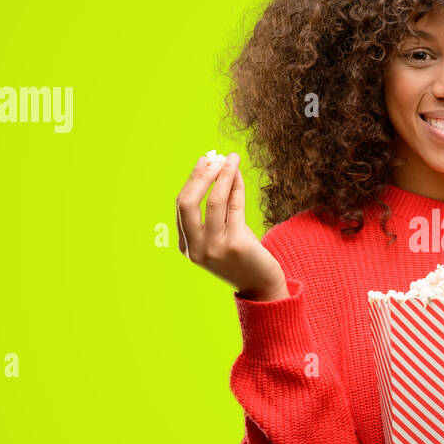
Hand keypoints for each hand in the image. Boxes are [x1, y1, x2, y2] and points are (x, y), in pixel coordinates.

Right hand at [175, 152, 286, 298]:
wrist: (261, 286)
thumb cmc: (243, 256)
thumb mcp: (224, 231)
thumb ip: (218, 207)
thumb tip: (218, 167)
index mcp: (186, 246)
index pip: (182, 206)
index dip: (193, 180)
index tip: (204, 161)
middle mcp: (196, 249)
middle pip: (187, 203)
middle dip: (200, 176)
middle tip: (214, 157)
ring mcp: (214, 248)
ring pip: (213, 202)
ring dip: (223, 175)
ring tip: (232, 158)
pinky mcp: (236, 245)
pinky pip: (234, 207)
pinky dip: (237, 187)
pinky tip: (240, 175)